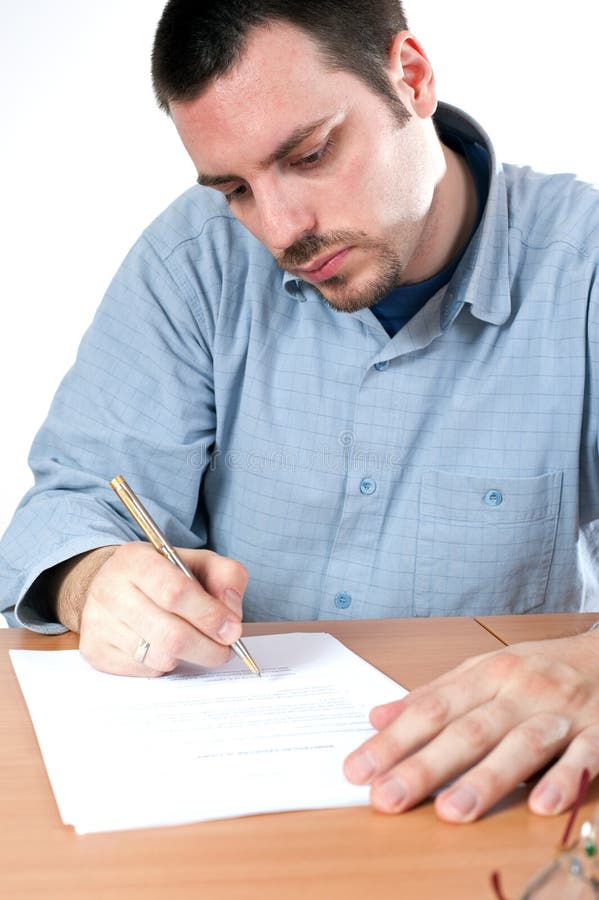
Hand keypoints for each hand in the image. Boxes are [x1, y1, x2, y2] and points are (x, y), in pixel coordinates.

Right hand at [55, 543, 247, 676]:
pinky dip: (165, 664)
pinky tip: (165, 646)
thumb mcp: (197, 562)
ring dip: (188, 656)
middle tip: (225, 648)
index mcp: (135, 559)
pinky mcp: (95, 650)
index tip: (232, 629)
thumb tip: (231, 613)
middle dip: (207, 647)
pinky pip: (145, 671)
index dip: (209, 615)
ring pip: (159, 657)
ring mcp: (98, 623)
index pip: (175, 592)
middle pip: (170, 634)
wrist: (112, 584)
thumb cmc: (162, 574)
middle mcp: (109, 589)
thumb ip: (226, 576)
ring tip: (195, 642)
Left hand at [343, 632, 598, 821]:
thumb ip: (433, 693)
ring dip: (486, 779)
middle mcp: (520, 691)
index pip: (432, 709)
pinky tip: (541, 804)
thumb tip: (378, 715)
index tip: (359, 768)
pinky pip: (583, 757)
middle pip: (468, 731)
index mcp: (487, 674)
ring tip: (451, 812)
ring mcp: (560, 712)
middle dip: (425, 766)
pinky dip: (564, 779)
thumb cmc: (539, 667)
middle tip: (387, 797)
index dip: (394, 740)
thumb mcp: (484, 668)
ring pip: (520, 745)